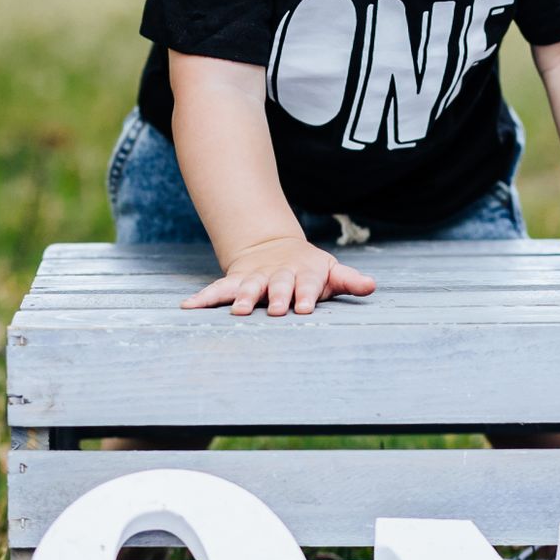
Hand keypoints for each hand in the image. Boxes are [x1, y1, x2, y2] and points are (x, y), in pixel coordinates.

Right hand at [181, 236, 376, 316]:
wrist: (274, 248)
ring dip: (240, 298)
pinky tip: (188, 306)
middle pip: (277, 285)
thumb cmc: (309, 270)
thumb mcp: (330, 272)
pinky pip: (217, 289)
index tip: (304, 307)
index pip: (306, 284)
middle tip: (274, 310)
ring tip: (235, 310)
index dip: (305, 294)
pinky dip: (203, 297)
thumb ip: (348, 280)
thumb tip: (372, 286)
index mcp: (303, 273)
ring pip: (246, 287)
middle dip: (275, 297)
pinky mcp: (236, 281)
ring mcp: (255, 278)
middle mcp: (277, 275)